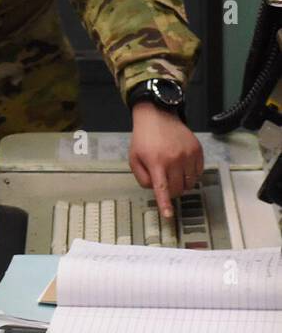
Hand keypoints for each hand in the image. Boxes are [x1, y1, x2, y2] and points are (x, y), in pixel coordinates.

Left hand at [129, 102, 203, 218]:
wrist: (157, 117)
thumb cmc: (144, 139)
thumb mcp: (134, 158)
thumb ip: (142, 177)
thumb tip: (154, 189)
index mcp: (156, 162)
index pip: (162, 188)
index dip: (165, 204)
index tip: (169, 215)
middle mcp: (174, 159)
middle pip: (177, 188)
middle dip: (171, 192)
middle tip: (165, 184)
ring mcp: (188, 155)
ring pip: (190, 182)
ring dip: (182, 184)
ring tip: (173, 174)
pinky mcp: (197, 151)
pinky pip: (198, 172)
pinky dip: (191, 175)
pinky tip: (182, 167)